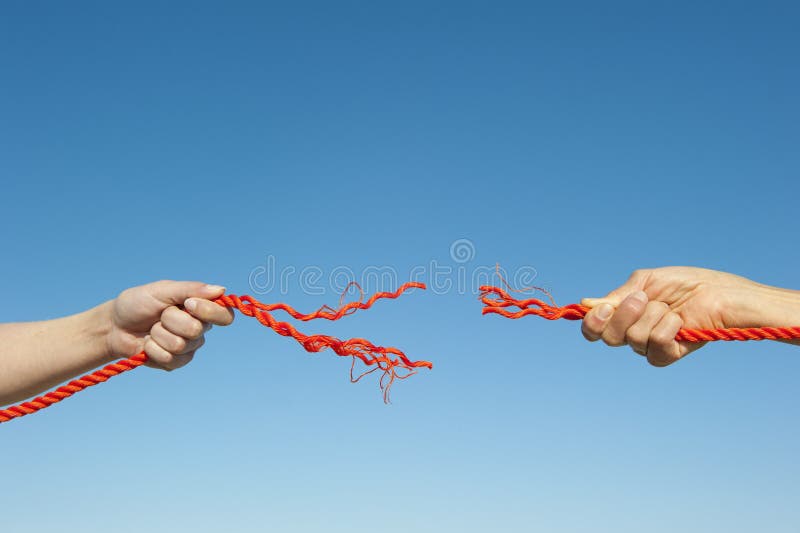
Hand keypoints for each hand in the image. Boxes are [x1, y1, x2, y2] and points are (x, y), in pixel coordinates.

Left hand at [106, 281, 234, 369]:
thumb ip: (191, 289)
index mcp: (201, 308)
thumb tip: (221, 290)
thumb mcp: (162, 291)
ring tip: (151, 330)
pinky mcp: (176, 363)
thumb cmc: (137, 304)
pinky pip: (170, 359)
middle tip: (160, 316)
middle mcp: (199, 329)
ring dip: (159, 335)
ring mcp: (188, 347)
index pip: (224, 315)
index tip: (188, 305)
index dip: (209, 311)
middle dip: (171, 321)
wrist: (114, 326)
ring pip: (180, 345)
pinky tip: (148, 344)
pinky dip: (153, 350)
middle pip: (196, 331)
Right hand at [580, 267, 799, 365]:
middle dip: (624, 314)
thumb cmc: (685, 283)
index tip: (602, 308)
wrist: (719, 292)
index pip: (594, 329)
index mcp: (623, 315)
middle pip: (608, 337)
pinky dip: (668, 328)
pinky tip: (681, 321)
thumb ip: (617, 295)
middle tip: (643, 299)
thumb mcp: (645, 282)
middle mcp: (632, 333)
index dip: (592, 322)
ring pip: (633, 338)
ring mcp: (650, 346)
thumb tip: (585, 303)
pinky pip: (656, 346)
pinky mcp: (669, 354)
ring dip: (654, 315)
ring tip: (671, 307)